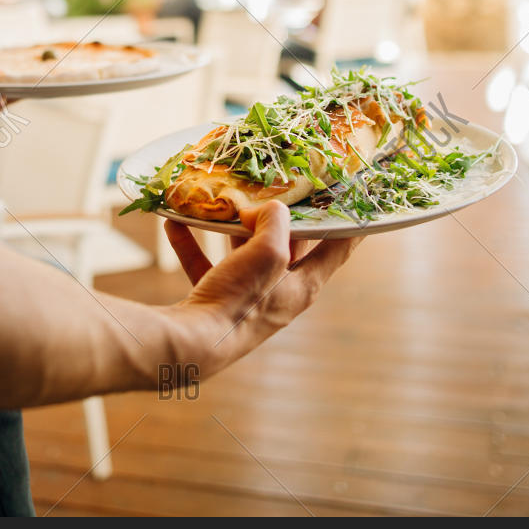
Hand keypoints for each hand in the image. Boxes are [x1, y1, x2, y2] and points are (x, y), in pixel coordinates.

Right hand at [161, 201, 359, 377]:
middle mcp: (279, 293)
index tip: (353, 196)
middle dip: (277, 214)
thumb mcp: (269, 251)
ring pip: (243, 252)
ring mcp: (246, 298)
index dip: (350, 221)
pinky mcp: (216, 301)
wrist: (189, 346)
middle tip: (272, 182)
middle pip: (286, 244)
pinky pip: (206, 265)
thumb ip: (274, 220)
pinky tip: (175, 223)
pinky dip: (193, 243)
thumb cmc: (238, 301)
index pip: (339, 247)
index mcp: (303, 285)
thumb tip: (259, 208)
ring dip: (230, 226)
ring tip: (221, 199)